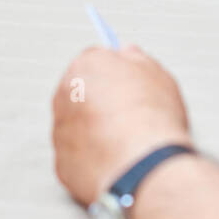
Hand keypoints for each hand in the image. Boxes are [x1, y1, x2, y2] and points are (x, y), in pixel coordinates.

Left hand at [52, 45, 191, 205]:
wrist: (143, 165)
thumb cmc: (152, 120)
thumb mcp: (157, 75)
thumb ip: (137, 59)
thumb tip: (129, 54)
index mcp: (85, 66)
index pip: (94, 61)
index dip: (113, 75)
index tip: (125, 84)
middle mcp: (64, 95)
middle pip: (80, 93)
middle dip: (100, 102)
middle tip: (128, 116)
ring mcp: (60, 131)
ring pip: (76, 127)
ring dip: (94, 132)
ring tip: (125, 142)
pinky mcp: (62, 163)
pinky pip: (77, 158)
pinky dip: (93, 159)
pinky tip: (116, 161)